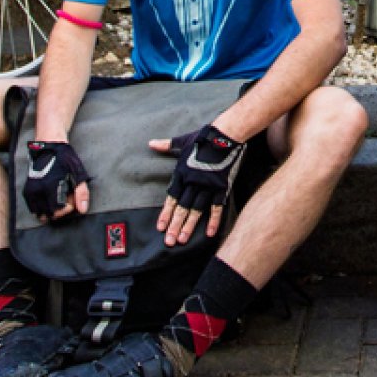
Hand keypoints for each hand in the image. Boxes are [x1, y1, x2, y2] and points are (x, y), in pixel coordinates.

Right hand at [22, 140, 90, 221]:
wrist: (49, 145)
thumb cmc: (65, 158)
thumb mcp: (77, 174)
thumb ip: (81, 193)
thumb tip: (82, 210)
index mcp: (50, 186)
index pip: (57, 211)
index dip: (67, 208)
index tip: (71, 198)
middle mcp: (38, 190)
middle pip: (48, 214)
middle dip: (59, 210)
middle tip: (65, 198)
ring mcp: (31, 190)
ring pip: (39, 212)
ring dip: (49, 210)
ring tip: (57, 199)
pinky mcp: (27, 189)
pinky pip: (32, 207)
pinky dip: (40, 207)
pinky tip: (49, 198)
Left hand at [150, 123, 245, 243]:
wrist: (224, 135)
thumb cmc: (203, 137)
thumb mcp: (182, 141)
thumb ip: (166, 145)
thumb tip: (151, 143)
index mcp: (182, 173)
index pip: (171, 198)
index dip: (165, 213)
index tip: (160, 228)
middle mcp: (192, 182)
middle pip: (182, 207)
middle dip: (174, 225)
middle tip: (169, 241)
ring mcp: (207, 185)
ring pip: (196, 209)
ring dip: (189, 226)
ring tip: (182, 240)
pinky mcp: (221, 186)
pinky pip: (216, 206)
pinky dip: (214, 220)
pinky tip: (210, 233)